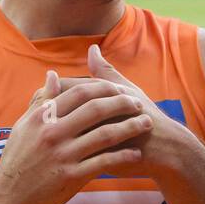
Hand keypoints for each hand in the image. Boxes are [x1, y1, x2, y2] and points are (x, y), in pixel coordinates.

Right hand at [0, 70, 151, 203]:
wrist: (7, 196)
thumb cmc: (18, 157)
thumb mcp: (24, 124)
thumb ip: (41, 100)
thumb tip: (53, 75)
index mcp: (43, 116)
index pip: (80, 92)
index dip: (105, 88)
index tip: (120, 88)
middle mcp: (54, 132)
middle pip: (97, 109)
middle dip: (123, 103)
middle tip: (139, 103)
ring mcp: (63, 154)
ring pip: (105, 135)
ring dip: (131, 127)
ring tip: (146, 124)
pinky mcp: (72, 176)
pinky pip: (104, 162)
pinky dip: (123, 156)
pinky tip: (136, 153)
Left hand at [55, 44, 200, 179]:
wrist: (164, 149)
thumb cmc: (144, 117)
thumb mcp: (126, 91)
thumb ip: (105, 72)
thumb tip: (92, 48)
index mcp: (98, 93)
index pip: (62, 87)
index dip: (48, 93)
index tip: (42, 101)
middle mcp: (94, 112)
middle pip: (56, 109)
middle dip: (44, 114)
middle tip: (39, 122)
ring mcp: (94, 134)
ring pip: (61, 132)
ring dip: (51, 136)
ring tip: (45, 138)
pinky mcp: (97, 155)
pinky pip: (72, 154)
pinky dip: (63, 153)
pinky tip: (57, 153)